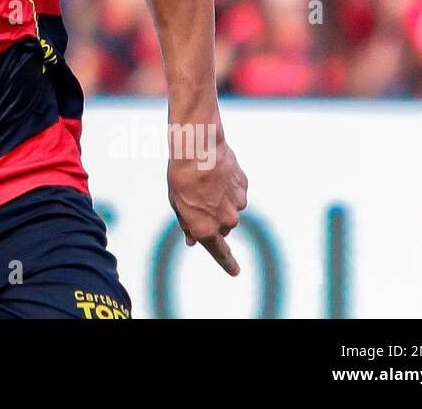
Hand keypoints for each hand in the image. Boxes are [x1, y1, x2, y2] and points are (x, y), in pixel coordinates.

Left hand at [167, 131, 248, 275]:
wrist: (198, 148)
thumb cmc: (181, 177)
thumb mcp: (177, 204)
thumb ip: (187, 225)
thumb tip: (192, 241)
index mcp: (206, 229)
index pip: (220, 253)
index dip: (227, 263)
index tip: (235, 272)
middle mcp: (226, 221)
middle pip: (223, 228)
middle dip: (213, 219)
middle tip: (197, 198)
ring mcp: (238, 204)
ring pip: (231, 209)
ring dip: (221, 201)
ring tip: (204, 182)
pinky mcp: (244, 188)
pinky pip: (236, 192)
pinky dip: (227, 187)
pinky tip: (215, 174)